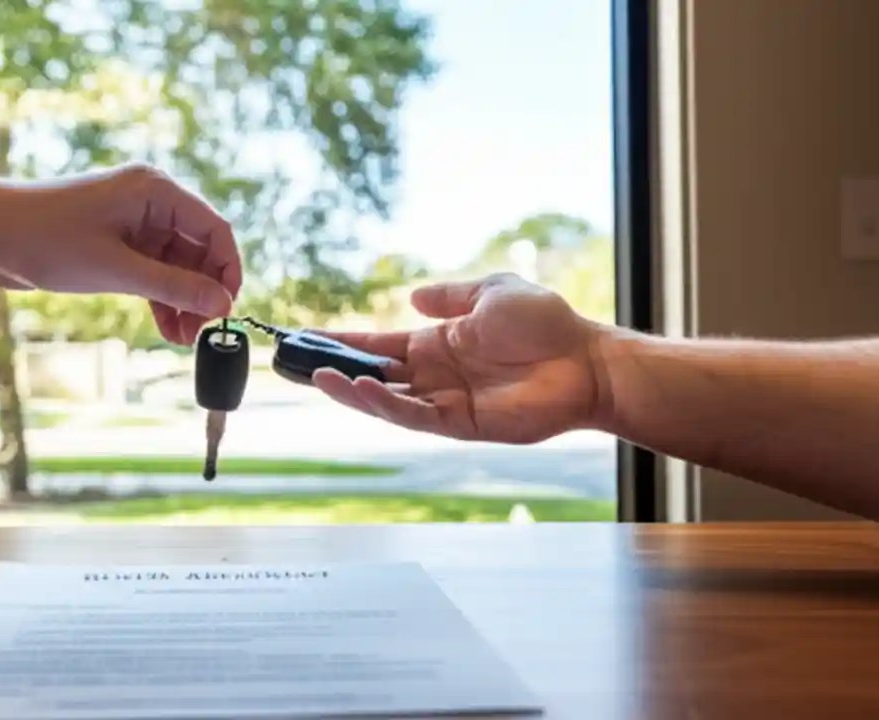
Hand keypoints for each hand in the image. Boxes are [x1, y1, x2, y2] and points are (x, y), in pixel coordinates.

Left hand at [0, 163, 240, 345]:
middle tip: (202, 333)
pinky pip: (152, 271)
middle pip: (198, 248)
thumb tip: (221, 303)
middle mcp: (148, 201)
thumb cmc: (45, 239)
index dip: (227, 270)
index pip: (214, 229)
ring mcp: (131, 222)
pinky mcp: (114, 242)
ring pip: (176, 264)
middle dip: (202, 291)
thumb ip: (174, 287)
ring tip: (183, 339)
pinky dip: (160, 297)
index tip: (228, 310)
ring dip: (182, 300)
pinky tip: (165, 327)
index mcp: (154, 190)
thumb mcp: (117, 270)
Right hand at [311, 273, 610, 443]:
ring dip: (350, 390)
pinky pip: (413, 416)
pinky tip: (362, 389)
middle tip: (292, 363)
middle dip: (333, 370)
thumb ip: (449, 296)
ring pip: (385, 400)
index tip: (305, 337)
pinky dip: (385, 405)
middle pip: (371, 375)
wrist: (585, 359)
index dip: (341, 342)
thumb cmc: (546, 323)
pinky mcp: (460, 424)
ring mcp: (444, 401)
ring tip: (317, 376)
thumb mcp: (490, 292)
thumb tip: (412, 294)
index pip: (377, 345)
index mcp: (436, 344)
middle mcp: (433, 375)